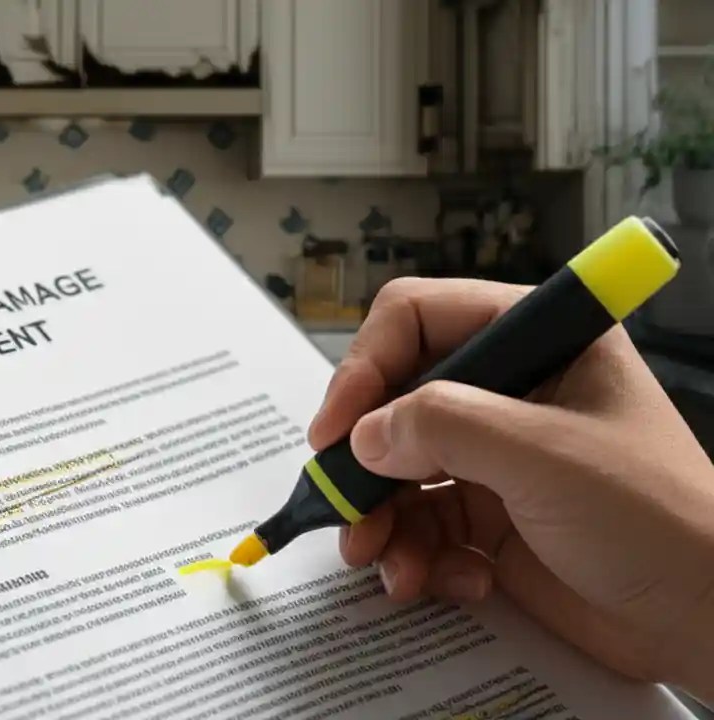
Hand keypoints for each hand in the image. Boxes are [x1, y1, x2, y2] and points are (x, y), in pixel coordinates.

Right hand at [309, 277, 713, 702]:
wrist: (704, 621)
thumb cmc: (657, 520)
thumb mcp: (545, 457)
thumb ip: (444, 428)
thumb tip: (363, 436)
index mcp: (537, 341)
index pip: (419, 319)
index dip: (366, 366)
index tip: (337, 428)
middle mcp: (510, 391)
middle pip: (394, 401)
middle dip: (362, 461)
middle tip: (342, 507)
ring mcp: (496, 458)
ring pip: (396, 472)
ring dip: (381, 520)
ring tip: (386, 563)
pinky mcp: (489, 519)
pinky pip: (420, 526)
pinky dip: (416, 556)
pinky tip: (443, 582)